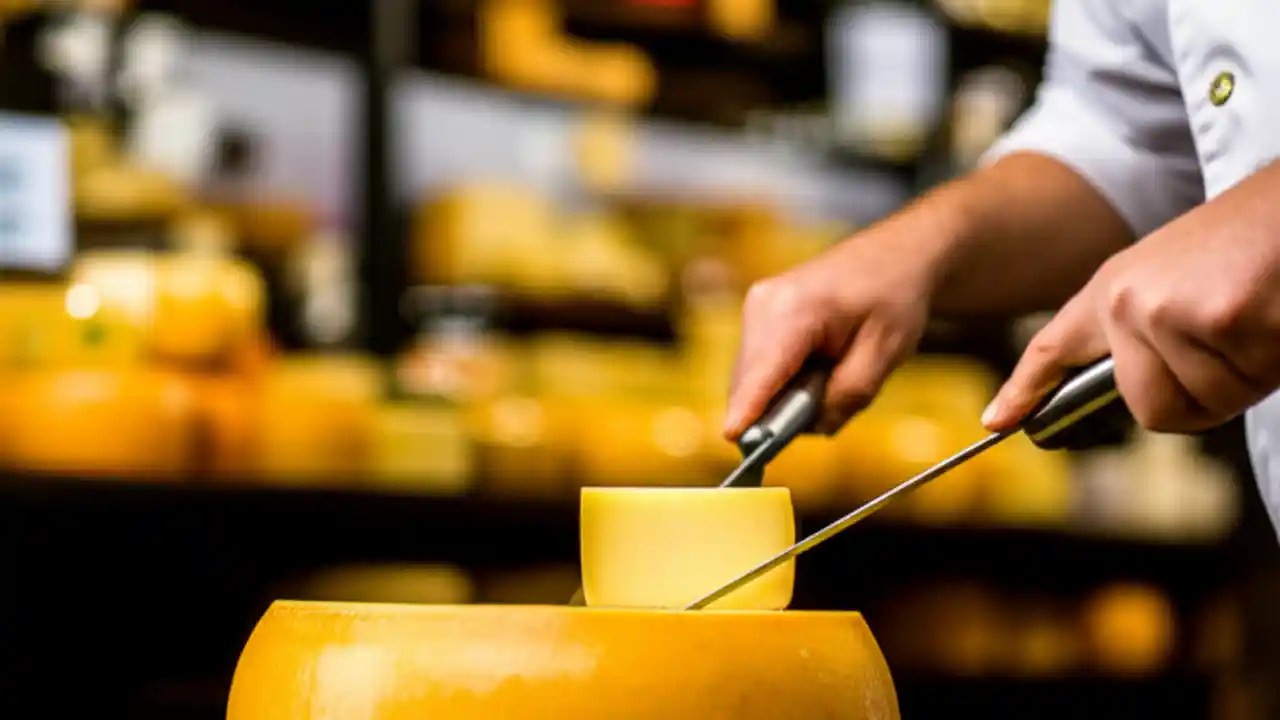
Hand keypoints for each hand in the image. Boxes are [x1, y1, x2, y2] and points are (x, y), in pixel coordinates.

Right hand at [722, 221, 939, 438]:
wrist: (894, 256)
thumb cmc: (894, 297)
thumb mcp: (885, 353)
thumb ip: (847, 396)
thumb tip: (811, 427)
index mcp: (793, 311)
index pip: (760, 374)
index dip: (747, 412)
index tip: (735, 442)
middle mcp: (762, 306)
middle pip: (749, 383)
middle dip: (776, 412)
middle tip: (823, 413)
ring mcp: (756, 308)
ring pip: (751, 379)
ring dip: (781, 397)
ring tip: (829, 380)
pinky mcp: (759, 316)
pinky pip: (758, 367)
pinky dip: (781, 382)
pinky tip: (816, 371)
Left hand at [983, 162, 1279, 433]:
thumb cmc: (1255, 239)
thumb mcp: (1180, 278)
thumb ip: (1148, 333)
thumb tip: (1143, 397)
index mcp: (1115, 290)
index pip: (1054, 348)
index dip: (1024, 389)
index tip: (997, 419)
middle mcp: (1128, 303)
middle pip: (1151, 408)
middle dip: (1204, 395)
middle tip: (1237, 341)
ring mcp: (1169, 311)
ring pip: (1209, 401)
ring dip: (1248, 374)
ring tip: (1259, 314)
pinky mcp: (1220, 318)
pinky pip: (1251, 382)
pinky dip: (1275, 359)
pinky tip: (1277, 312)